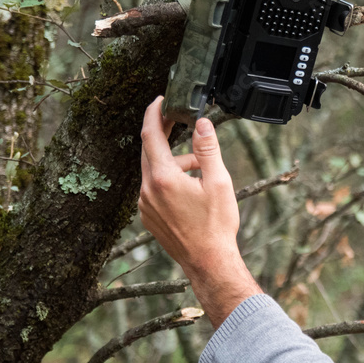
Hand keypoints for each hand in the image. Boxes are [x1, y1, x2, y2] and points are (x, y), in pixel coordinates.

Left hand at [139, 97, 260, 326]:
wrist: (208, 261)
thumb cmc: (216, 225)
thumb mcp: (218, 181)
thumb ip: (207, 149)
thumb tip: (202, 123)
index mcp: (163, 178)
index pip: (150, 135)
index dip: (154, 113)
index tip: (160, 101)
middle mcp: (148, 190)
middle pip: (149, 151)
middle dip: (164, 135)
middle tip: (178, 122)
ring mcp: (145, 205)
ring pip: (153, 171)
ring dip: (172, 161)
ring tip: (199, 168)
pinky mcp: (148, 216)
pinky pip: (153, 188)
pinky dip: (168, 179)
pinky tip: (190, 187)